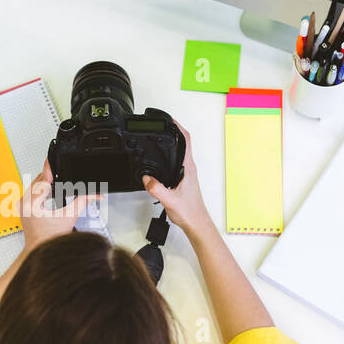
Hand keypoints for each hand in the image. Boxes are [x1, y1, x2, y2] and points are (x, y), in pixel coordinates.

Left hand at [20, 161, 100, 250]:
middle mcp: (24, 202)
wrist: (41, 250)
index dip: (49, 169)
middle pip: (38, 180)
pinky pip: (32, 191)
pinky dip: (41, 189)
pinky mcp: (23, 207)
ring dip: (46, 182)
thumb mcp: (69, 217)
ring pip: (34, 184)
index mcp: (33, 203)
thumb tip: (94, 194)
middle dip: (50, 176)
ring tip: (56, 182)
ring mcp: (22, 204)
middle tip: (61, 171)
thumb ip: (82, 202)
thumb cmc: (50, 239)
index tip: (51, 159)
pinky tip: (49, 190)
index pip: (42, 179)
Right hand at [142, 123, 214, 237]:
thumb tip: (146, 177)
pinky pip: (177, 161)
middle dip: (174, 131)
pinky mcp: (184, 178)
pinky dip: (170, 155)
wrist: (196, 223)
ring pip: (180, 152)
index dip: (178, 128)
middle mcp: (189, 168)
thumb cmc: (189, 212)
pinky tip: (161, 158)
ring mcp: (187, 173)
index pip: (185, 141)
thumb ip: (157, 188)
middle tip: (164, 123)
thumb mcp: (170, 200)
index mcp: (188, 168)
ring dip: (172, 143)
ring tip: (161, 136)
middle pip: (183, 143)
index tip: (170, 120)